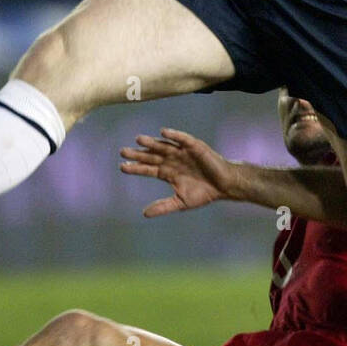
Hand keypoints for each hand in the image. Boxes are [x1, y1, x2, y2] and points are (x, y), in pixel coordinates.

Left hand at [120, 129, 240, 217]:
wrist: (224, 186)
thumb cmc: (204, 193)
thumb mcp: (180, 202)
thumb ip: (163, 206)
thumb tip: (144, 214)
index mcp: (167, 173)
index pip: (148, 168)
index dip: (136, 168)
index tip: (122, 167)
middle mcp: (172, 160)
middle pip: (151, 156)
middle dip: (138, 154)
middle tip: (122, 151)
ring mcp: (182, 152)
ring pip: (163, 146)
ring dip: (152, 142)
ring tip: (139, 139)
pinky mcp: (195, 147)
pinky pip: (182, 139)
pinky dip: (174, 134)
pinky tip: (163, 132)